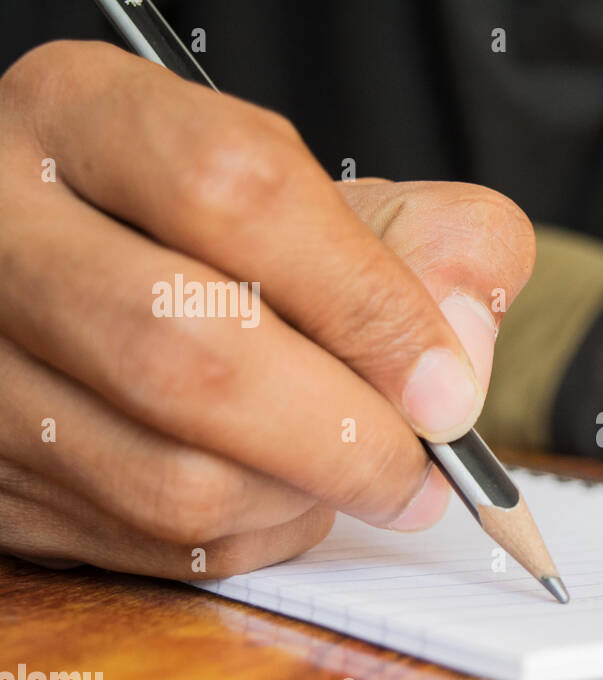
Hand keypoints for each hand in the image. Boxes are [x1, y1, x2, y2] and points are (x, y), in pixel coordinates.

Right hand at [0, 41, 534, 578]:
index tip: (448, 390)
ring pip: (172, 480)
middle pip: (192, 357)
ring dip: (304, 498)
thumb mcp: (327, 197)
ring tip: (351, 469)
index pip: (237, 196)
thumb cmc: (227, 240)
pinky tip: (279, 491)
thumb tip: (461, 362)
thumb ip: (431, 243)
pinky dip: (254, 536)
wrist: (90, 271)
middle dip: (350, 437)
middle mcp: (2, 232)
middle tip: (424, 467)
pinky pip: (153, 545)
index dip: (368, 306)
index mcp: (89, 117)